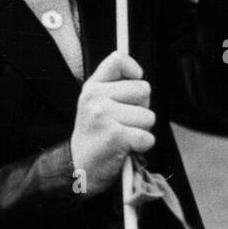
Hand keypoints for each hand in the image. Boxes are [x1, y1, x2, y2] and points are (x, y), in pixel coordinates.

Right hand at [70, 51, 155, 195]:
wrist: (78, 168)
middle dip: (141, 108)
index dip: (134, 70)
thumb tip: (139, 75)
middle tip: (122, 123)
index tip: (134, 81)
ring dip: (141, 130)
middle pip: (144, 90)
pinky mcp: (115, 136)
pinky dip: (141, 146)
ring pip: (149, 116)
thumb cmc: (95, 136)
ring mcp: (104, 116)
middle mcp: (95, 97)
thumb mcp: (96, 104)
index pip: (118, 59)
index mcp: (92, 87)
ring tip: (121, 136)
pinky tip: (124, 148)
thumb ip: (114, 87)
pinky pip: (148, 137)